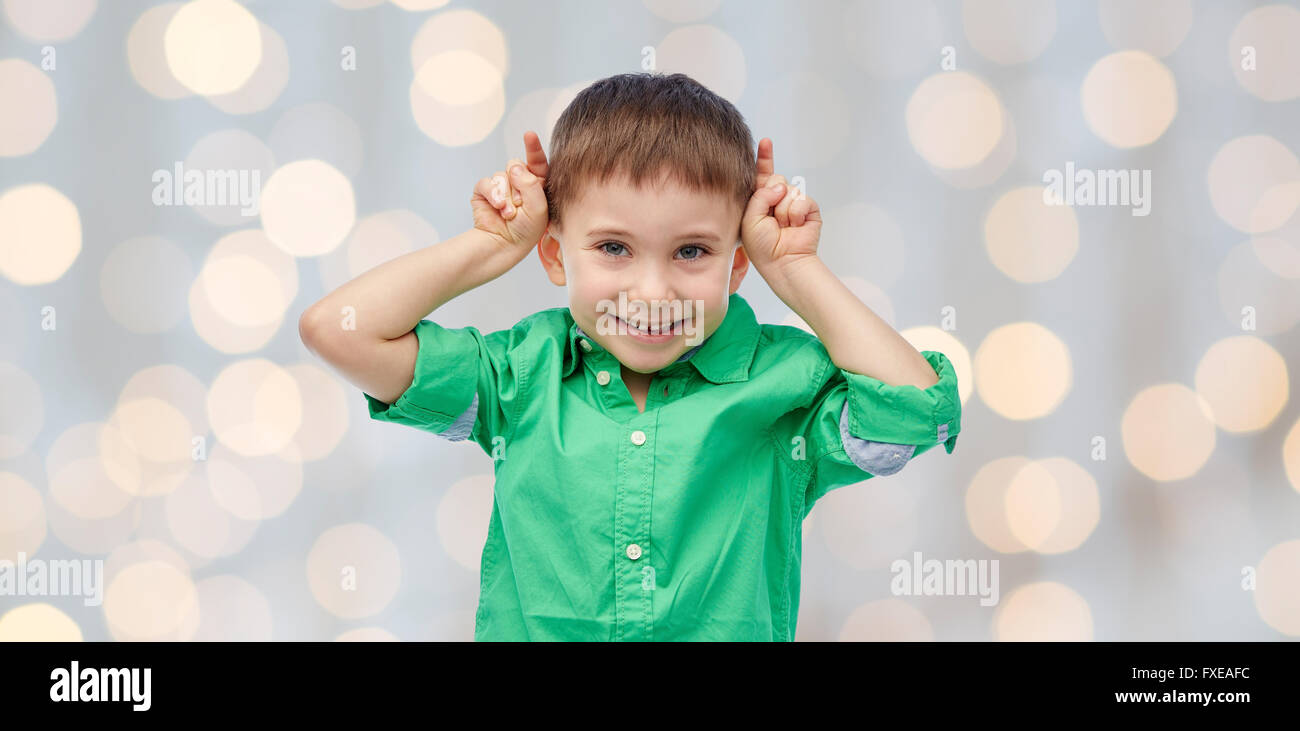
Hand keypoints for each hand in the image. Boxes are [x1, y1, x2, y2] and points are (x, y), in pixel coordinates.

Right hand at [471, 130, 549, 256]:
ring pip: (501, 174)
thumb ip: (531, 185)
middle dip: (518, 183)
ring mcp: (502, 186)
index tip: (529, 135)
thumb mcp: (538, 208)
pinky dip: (492, 194)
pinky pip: (486, 182)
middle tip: (520, 204)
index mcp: (537, 184)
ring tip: (509, 213)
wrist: (503, 244)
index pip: (537, 162)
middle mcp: (519, 182)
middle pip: (516, 164)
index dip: (533, 147)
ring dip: (506, 195)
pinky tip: (497, 207)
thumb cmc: (526, 230)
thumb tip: (515, 167)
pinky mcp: (485, 191)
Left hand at [741, 138, 821, 276]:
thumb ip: (759, 196)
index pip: (761, 175)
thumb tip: (781, 185)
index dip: (763, 158)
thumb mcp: (749, 218)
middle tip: (771, 217)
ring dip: (783, 209)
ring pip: (789, 188)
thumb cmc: (762, 246)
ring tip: (782, 226)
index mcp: (759, 201)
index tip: (765, 142)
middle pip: (775, 177)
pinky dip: (796, 213)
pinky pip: (802, 199)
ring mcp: (793, 204)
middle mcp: (777, 200)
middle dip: (771, 194)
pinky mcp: (809, 209)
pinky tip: (794, 226)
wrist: (782, 261)